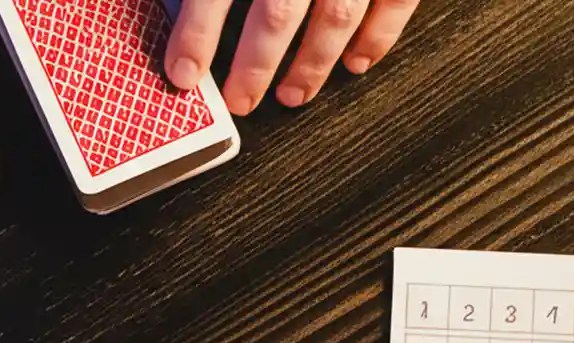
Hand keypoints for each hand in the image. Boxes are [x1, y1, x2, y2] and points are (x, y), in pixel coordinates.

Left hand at [165, 0, 419, 112]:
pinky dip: (377, 40)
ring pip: (335, 16)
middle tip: (239, 102)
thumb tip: (179, 1)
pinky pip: (394, 3)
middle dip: (254, 66)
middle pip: (276, 13)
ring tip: (292, 96)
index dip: (196, 34)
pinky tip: (356, 64)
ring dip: (311, 64)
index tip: (182, 76)